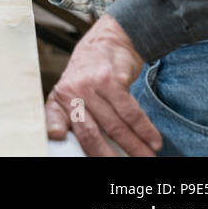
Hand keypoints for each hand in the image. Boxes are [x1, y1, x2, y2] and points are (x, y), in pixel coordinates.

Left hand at [45, 14, 160, 155]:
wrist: (107, 40)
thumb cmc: (90, 72)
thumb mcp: (73, 90)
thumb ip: (75, 115)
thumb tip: (84, 144)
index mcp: (59, 97)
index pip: (54, 120)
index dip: (54, 131)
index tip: (58, 139)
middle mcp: (70, 91)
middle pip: (89, 133)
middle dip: (108, 156)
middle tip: (125, 168)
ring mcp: (90, 85)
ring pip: (115, 126)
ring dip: (135, 146)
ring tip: (146, 158)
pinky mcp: (111, 80)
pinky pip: (131, 112)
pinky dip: (144, 130)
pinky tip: (153, 141)